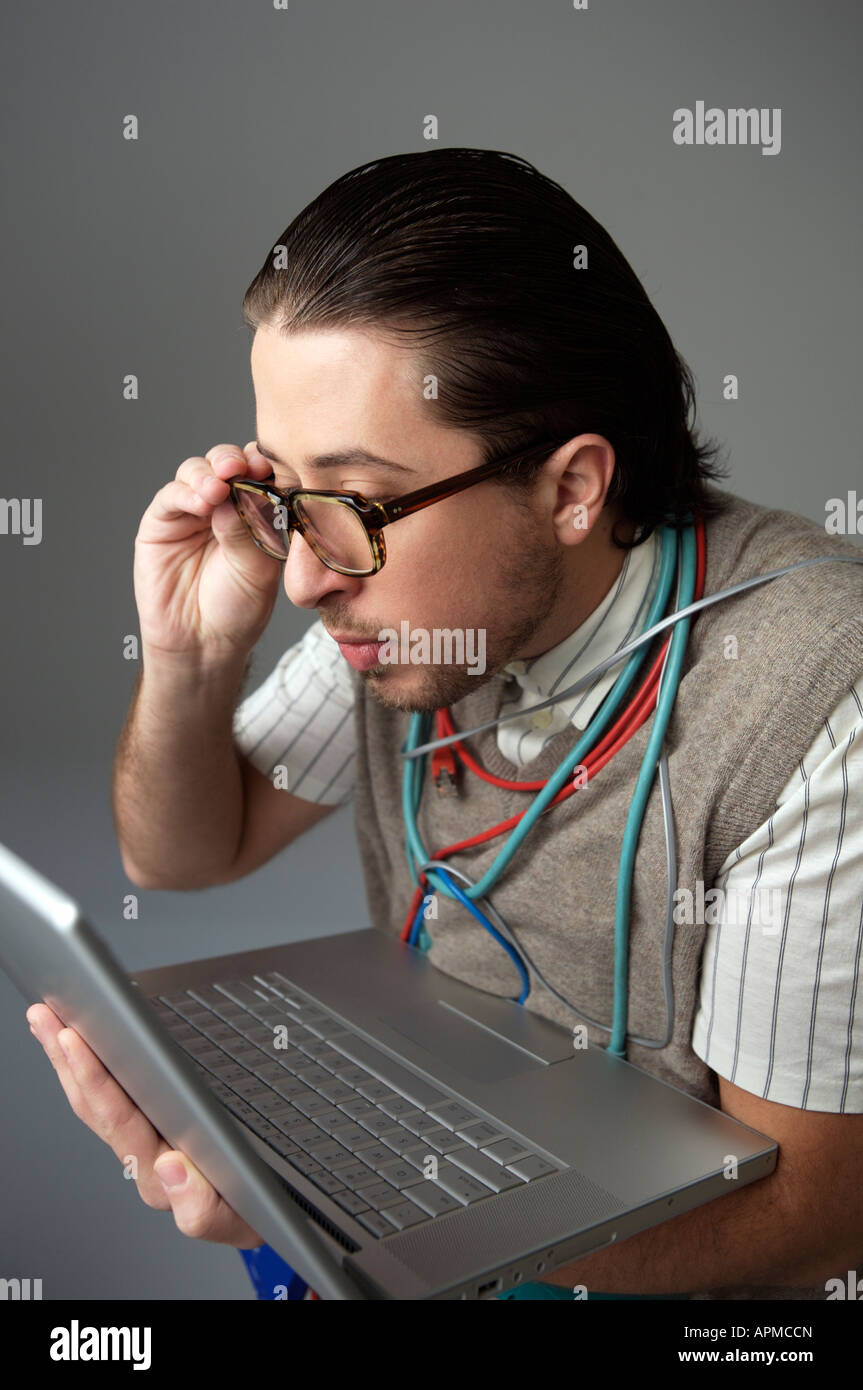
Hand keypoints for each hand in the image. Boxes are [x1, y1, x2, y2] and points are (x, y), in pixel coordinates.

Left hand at [26, 1003, 264, 1248]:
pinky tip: (81, 1051)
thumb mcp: (237, 1220)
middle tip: (47, 1018)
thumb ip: (202, 1207)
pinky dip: (91, 1072)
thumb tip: (170, 1165)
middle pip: (95, 1107)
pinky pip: (112, 1104)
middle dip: (68, 1059)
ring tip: (50, 1024)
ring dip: (69, 1062)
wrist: (266, 1221)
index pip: (118, 1120)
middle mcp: (145, 1160)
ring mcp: (146, 1147)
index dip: (93, 1079)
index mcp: (159, 1175)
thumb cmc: (251, 1213)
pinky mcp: (154, 1135)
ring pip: (96, 1104)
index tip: (74, 1042)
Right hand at [133, 441, 282, 662]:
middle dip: (232, 459)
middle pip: (224, 463)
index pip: (257, 472)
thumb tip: (233, 491)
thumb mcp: (257, 568)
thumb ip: (247, 528)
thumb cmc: (238, 608)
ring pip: (196, 472)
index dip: (261, 463)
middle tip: (239, 467)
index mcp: (254, 511)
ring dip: (207, 473)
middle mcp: (222, 505)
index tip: (267, 467)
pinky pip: (170, 497)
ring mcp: (191, 512)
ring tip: (218, 488)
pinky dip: (185, 493)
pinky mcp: (161, 523)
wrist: (203, 642)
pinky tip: (200, 502)